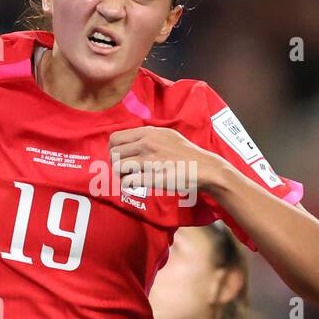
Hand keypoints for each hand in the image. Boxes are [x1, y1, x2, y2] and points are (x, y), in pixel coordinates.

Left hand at [108, 125, 224, 196]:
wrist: (205, 168)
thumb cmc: (187, 153)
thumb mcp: (167, 135)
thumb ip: (148, 135)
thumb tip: (130, 140)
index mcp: (148, 132)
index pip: (114, 138)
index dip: (112, 150)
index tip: (120, 158)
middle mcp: (146, 144)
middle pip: (113, 153)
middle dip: (115, 163)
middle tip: (124, 170)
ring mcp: (150, 160)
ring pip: (118, 167)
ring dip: (121, 175)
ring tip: (131, 178)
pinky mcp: (154, 177)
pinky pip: (128, 181)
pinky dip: (128, 185)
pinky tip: (137, 185)